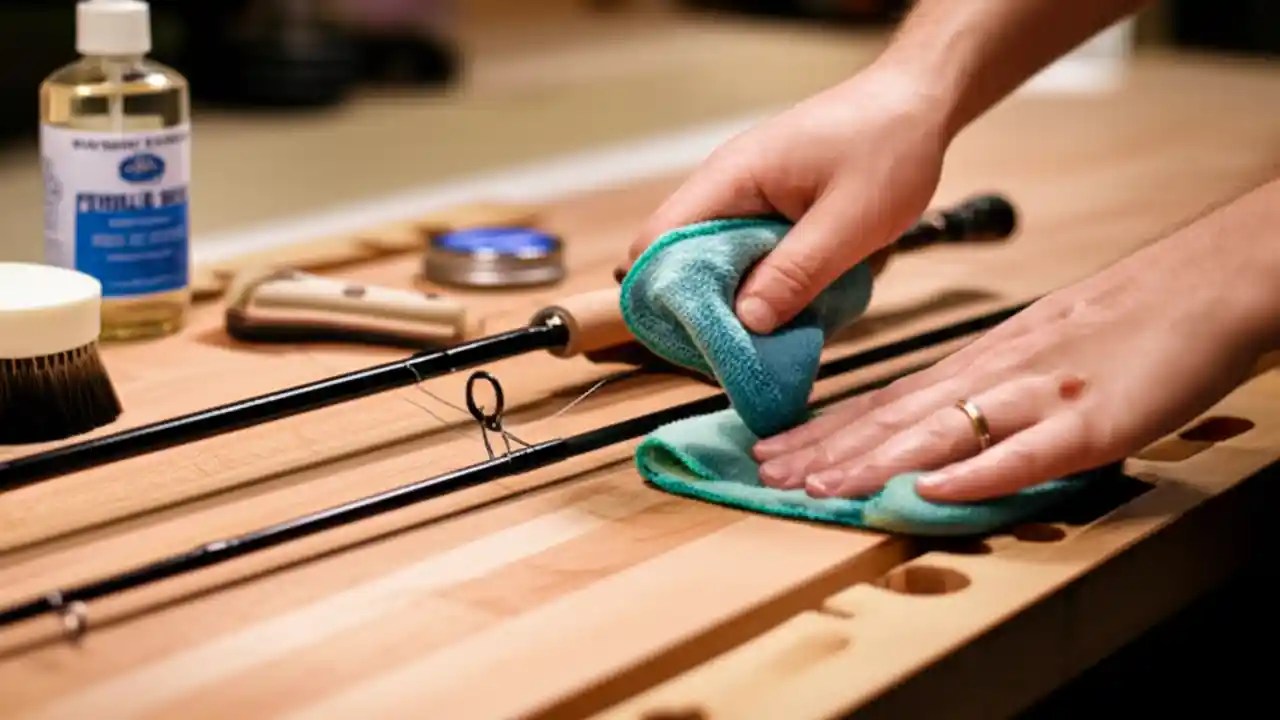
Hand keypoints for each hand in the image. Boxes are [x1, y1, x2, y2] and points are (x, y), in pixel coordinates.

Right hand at [619, 68, 951, 333]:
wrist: (918, 102)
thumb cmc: (888, 148)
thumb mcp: (850, 221)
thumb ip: (796, 272)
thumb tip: (746, 323)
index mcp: (730, 179)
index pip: (656, 242)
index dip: (664, 296)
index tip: (698, 339)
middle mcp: (725, 187)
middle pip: (679, 260)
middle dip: (703, 308)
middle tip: (741, 350)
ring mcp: (745, 198)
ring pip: (715, 264)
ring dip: (737, 300)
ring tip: (770, 334)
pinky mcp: (768, 210)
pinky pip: (747, 257)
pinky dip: (762, 285)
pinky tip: (792, 304)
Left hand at [751, 218, 1273, 502]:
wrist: (1198, 286)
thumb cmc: (1112, 322)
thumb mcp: (1028, 348)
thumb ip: (976, 387)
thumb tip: (918, 429)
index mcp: (975, 364)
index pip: (881, 401)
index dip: (822, 431)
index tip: (770, 453)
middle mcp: (992, 376)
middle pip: (893, 418)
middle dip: (825, 452)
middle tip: (765, 477)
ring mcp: (1038, 395)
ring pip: (941, 431)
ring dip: (875, 461)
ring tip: (822, 489)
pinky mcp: (1090, 420)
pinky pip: (1026, 451)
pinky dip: (978, 471)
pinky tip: (933, 488)